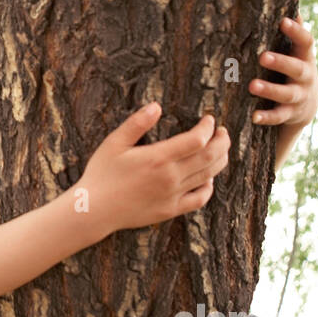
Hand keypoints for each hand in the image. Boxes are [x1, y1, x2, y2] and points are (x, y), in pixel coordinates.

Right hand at [77, 103, 230, 234]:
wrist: (94, 209)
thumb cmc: (101, 173)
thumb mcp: (114, 143)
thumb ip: (137, 123)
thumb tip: (156, 106)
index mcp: (158, 157)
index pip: (197, 139)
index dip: (208, 127)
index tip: (209, 119)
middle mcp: (170, 177)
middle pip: (210, 157)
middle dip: (222, 141)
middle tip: (223, 132)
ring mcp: (173, 195)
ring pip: (209, 176)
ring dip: (220, 160)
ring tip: (221, 150)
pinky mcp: (171, 210)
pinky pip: (199, 199)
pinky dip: (209, 188)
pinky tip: (208, 179)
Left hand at [250, 11, 317, 130]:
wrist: (306, 106)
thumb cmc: (295, 70)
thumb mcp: (298, 54)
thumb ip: (294, 35)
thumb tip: (294, 9)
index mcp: (305, 58)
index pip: (305, 42)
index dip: (296, 32)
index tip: (283, 21)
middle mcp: (305, 77)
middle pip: (296, 69)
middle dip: (281, 62)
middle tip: (262, 56)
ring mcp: (299, 97)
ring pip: (286, 94)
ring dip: (270, 90)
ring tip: (252, 86)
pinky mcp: (290, 114)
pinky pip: (278, 117)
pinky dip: (266, 117)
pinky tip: (253, 116)